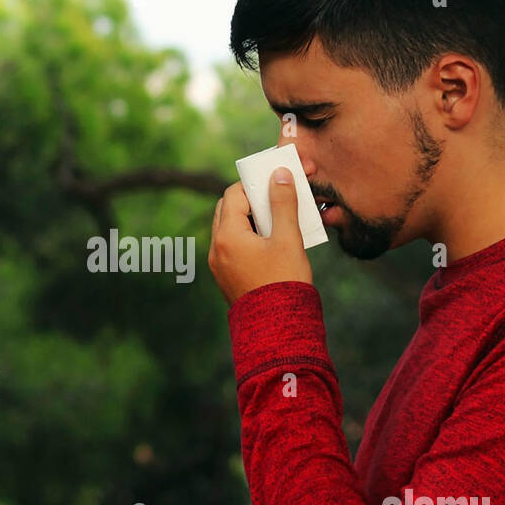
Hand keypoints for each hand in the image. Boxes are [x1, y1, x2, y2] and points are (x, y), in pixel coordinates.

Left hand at [208, 167, 313, 304]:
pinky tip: (270, 245)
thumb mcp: (288, 239)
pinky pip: (231, 248)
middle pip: (227, 209)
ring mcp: (218, 265)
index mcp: (227, 236)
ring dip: (248, 221)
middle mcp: (216, 249)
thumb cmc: (284, 282)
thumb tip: (280, 175)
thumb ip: (283, 204)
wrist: (278, 329)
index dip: (254, 185)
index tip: (274, 185)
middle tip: (275, 203)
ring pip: (228, 229)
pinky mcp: (225, 278)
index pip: (234, 194)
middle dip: (250, 202)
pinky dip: (246, 239)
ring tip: (276, 225)